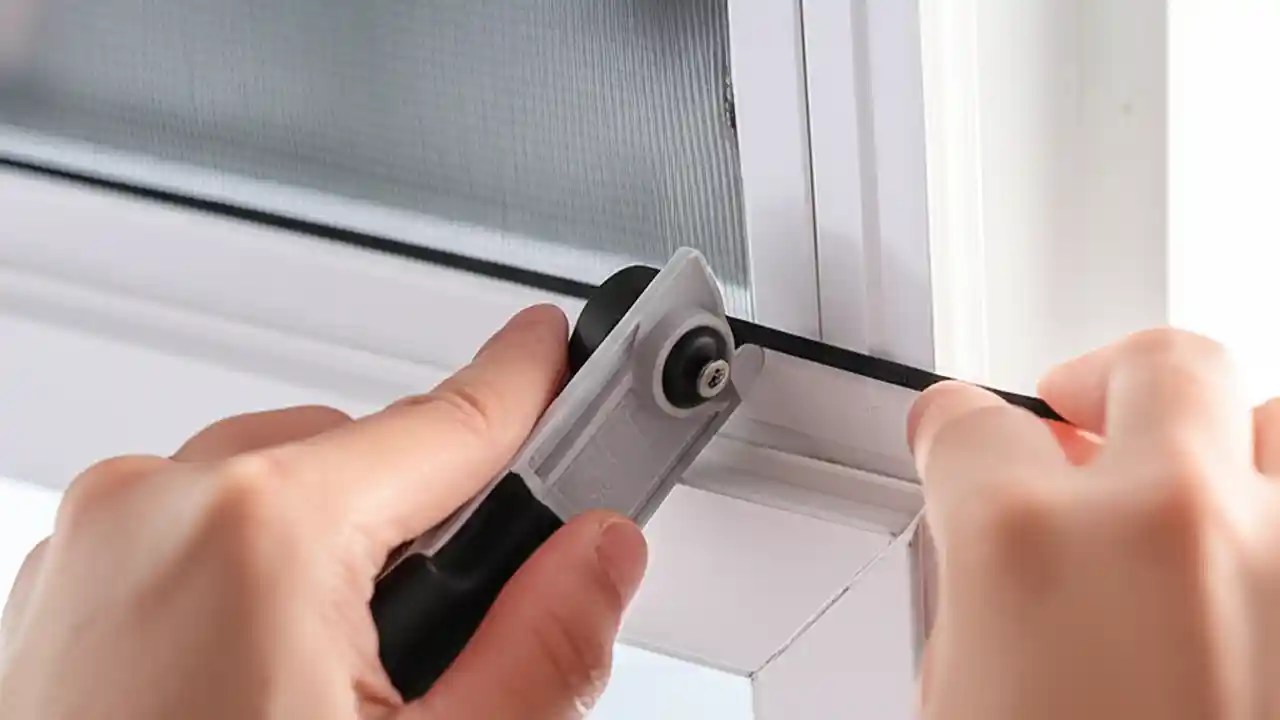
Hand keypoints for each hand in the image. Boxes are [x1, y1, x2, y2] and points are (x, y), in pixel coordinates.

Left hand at [0, 305, 647, 719]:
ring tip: (349, 685)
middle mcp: (157, 508)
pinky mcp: (70, 587)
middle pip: (364, 457)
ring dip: (344, 552)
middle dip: (430, 523)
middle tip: (459, 628)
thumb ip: (541, 652)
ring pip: (281, 488)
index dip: (529, 386)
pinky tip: (276, 681)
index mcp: (260, 532)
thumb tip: (598, 560)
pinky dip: (265, 571)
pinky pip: (204, 529)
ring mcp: (98, 545)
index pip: (446, 422)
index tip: (560, 351)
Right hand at [912, 328, 1279, 718]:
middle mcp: (1173, 526)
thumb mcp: (953, 701)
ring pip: (1275, 419)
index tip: (959, 437)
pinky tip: (1241, 567)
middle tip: (1079, 417)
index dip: (954, 433)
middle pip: (1155, 362)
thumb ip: (972, 592)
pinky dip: (1267, 523)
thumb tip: (992, 551)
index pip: (971, 423)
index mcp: (1028, 547)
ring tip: (1189, 485)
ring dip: (1220, 442)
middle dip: (1104, 379)